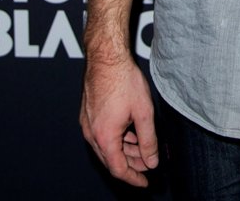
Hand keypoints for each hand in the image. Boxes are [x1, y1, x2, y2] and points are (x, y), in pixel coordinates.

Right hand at [80, 54, 157, 187]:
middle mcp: (91, 133)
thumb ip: (149, 140)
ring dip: (125, 150)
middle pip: (111, 159)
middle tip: (148, 162)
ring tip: (143, 146)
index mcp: (105, 137)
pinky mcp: (88, 113)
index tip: (145, 182)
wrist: (106, 57)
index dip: (133, 178)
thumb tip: (152, 161)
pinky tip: (130, 132)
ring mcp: (87, 123)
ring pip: (106, 146)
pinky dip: (117, 138)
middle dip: (131, 164)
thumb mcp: (144, 112)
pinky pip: (102, 134)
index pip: (118, 169)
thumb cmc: (123, 80)